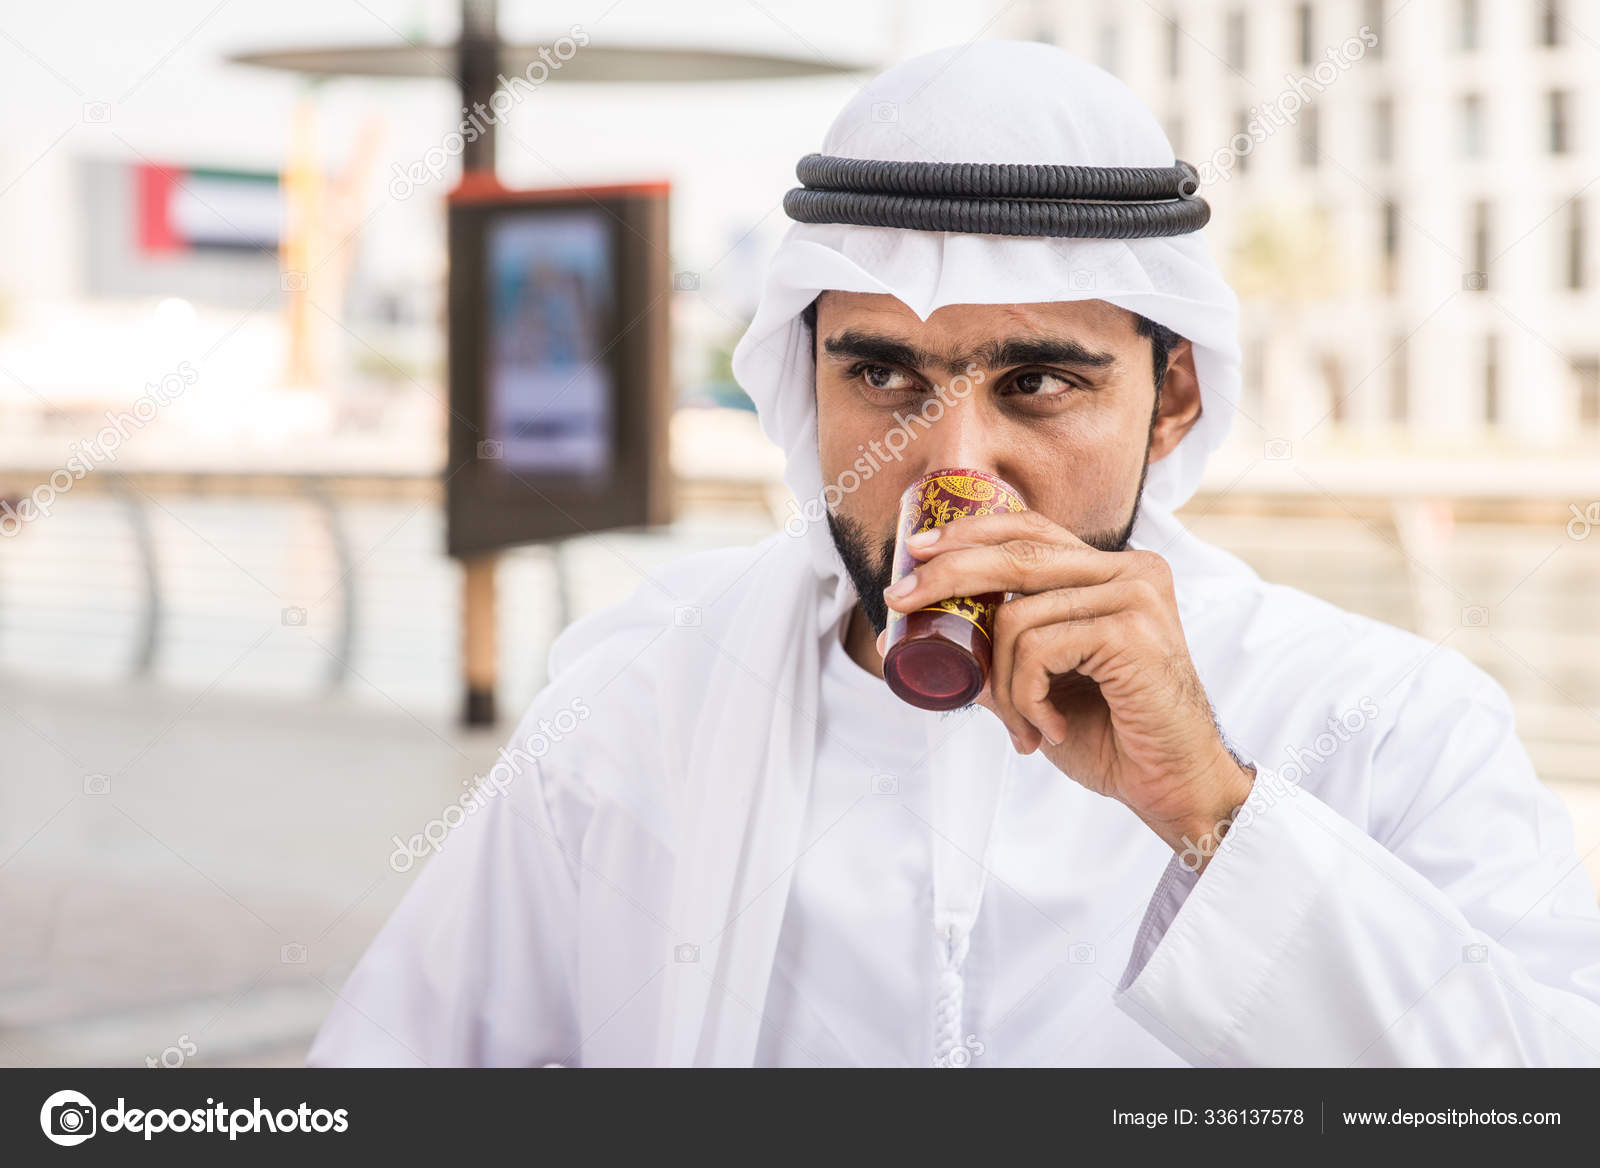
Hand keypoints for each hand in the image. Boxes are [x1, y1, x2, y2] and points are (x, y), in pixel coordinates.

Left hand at [877, 509, 1254, 867]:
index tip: (916, 549)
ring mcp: (1136, 595)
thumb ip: (1001, 653)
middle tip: (899, 602)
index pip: (1032, 530)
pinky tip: (1049, 728)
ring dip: (1001, 684)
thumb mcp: (1043, 684)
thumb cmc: (1113, 735)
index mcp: (1114, 571)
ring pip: (1017, 616)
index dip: (970, 532)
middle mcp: (1132, 570)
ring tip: (1023, 725)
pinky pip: (1038, 649)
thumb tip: (922, 637)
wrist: (1174, 786)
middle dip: (946, 576)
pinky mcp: (1131, 630)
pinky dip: (1026, 696)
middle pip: (1016, 554)